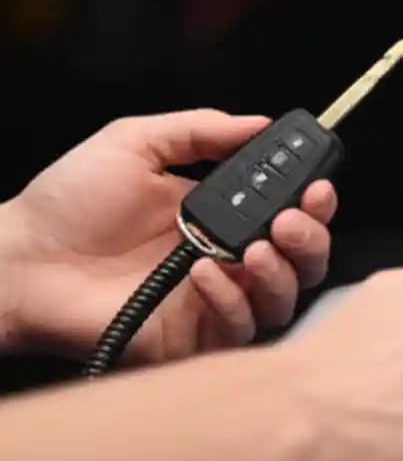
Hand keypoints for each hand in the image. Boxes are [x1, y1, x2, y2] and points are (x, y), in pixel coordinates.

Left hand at [0, 109, 337, 364]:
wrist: (20, 260)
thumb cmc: (66, 204)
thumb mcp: (135, 144)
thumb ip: (200, 130)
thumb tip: (259, 122)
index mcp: (222, 215)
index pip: (291, 213)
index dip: (314, 204)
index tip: (316, 188)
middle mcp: (228, 259)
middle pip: (303, 261)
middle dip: (311, 240)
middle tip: (291, 221)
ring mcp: (214, 301)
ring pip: (284, 300)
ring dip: (281, 273)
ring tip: (253, 250)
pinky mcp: (194, 337)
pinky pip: (240, 328)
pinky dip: (232, 300)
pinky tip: (205, 274)